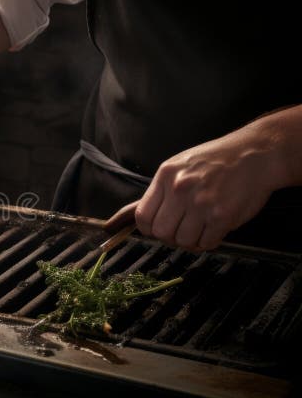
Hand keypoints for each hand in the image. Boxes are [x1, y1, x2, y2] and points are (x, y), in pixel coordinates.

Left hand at [106, 128, 282, 250]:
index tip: (157, 230)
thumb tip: (146, 217)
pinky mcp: (222, 216)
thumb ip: (163, 189)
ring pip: (183, 241)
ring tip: (200, 229)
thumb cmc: (216, 160)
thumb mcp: (180, 165)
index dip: (148, 229)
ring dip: (191, 241)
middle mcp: (180, 190)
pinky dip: (208, 242)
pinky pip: (206, 243)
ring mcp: (201, 204)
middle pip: (161, 232)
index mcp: (166, 176)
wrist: (254, 153)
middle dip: (169, 237)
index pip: (143, 216)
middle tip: (181, 231)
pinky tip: (213, 230)